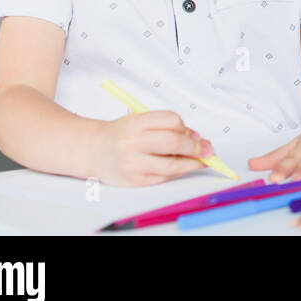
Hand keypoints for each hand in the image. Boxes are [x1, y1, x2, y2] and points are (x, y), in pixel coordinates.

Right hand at [90, 111, 211, 185]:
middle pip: (174, 142)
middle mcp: (132, 142)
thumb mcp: (140, 120)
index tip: (197, 135)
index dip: (188, 129)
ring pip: (172, 164)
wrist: (93, 150)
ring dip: (192, 163)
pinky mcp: (134, 180)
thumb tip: (197, 138)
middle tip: (207, 149)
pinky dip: (178, 172)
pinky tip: (184, 167)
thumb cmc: (121, 134)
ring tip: (201, 160)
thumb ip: (166, 126)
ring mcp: (132, 163)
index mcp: (136, 122)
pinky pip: (163, 177)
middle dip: (196, 147)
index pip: (172, 121)